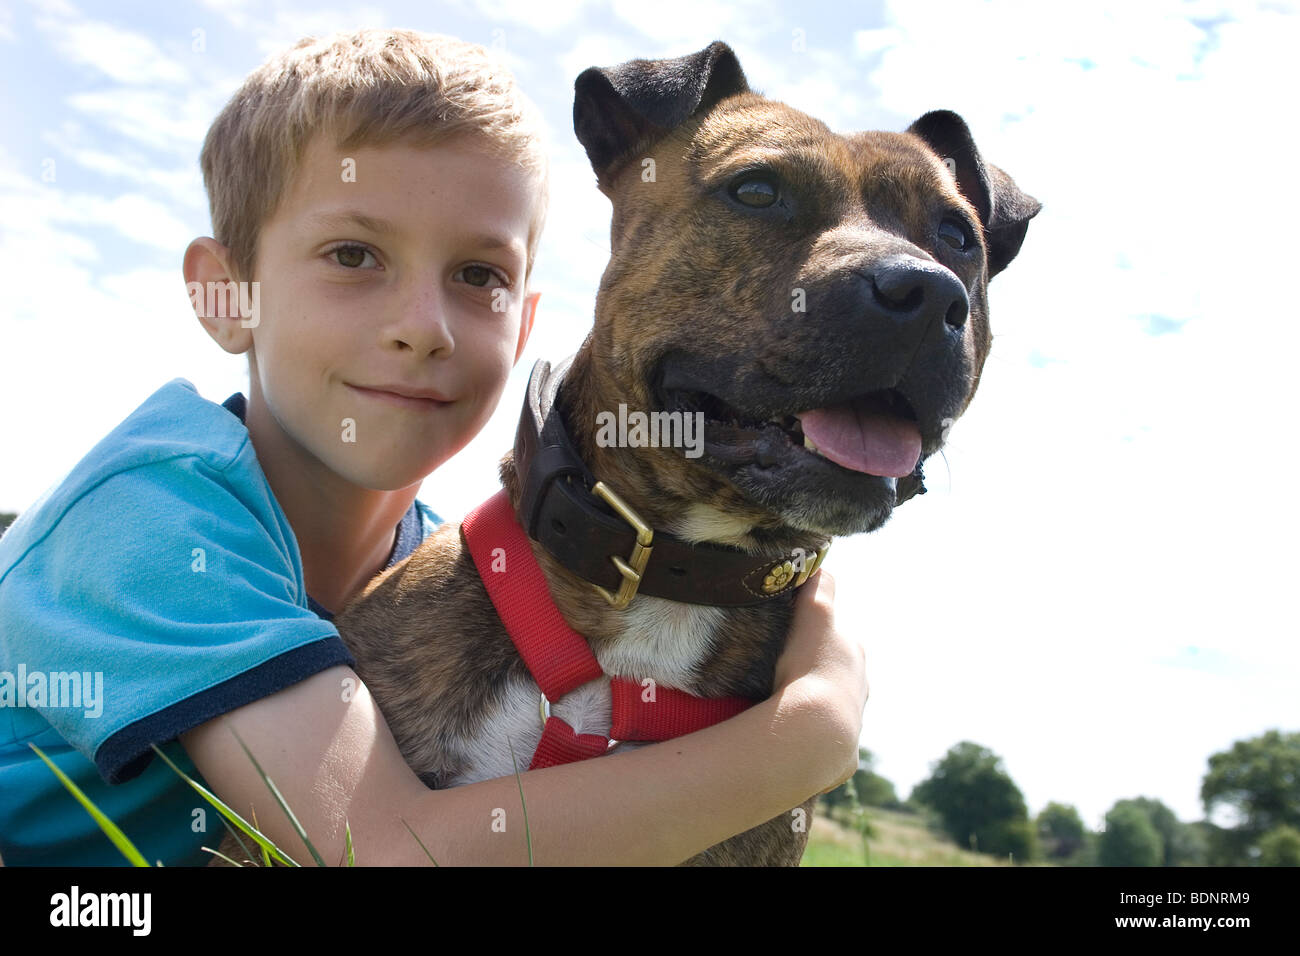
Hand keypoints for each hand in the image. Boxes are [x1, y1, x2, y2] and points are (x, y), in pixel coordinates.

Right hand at [773, 569, 867, 787]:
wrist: (813, 732)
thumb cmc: (810, 669)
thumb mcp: (815, 615)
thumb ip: (819, 587)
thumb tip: (819, 563)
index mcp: (855, 655)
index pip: (836, 638)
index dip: (814, 636)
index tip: (790, 641)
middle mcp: (861, 688)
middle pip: (838, 674)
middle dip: (815, 673)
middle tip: (781, 676)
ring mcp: (853, 723)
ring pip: (832, 708)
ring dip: (812, 706)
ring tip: (782, 709)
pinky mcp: (841, 756)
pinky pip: (821, 743)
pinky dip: (808, 738)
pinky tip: (789, 738)